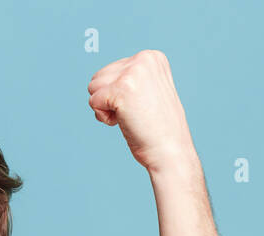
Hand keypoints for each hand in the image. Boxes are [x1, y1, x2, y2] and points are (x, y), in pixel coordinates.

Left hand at [87, 50, 198, 175]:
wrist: (170, 150)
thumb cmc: (158, 128)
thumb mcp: (149, 91)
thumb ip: (132, 78)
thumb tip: (100, 78)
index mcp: (152, 57)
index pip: (113, 70)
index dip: (119, 94)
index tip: (140, 106)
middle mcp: (143, 59)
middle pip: (99, 76)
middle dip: (108, 99)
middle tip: (133, 114)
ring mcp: (132, 73)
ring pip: (93, 87)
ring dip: (105, 107)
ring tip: (128, 117)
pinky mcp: (121, 89)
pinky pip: (93, 101)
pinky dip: (102, 117)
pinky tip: (122, 122)